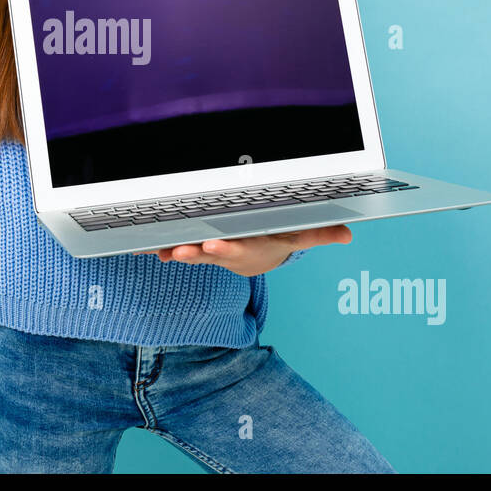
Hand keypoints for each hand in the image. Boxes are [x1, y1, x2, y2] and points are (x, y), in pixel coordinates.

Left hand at [135, 224, 352, 275]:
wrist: (258, 257)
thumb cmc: (277, 238)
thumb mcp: (299, 234)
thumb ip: (321, 233)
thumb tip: (348, 234)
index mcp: (249, 245)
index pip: (237, 247)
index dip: (225, 248)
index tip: (212, 245)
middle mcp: (227, 250)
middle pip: (208, 252)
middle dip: (193, 252)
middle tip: (177, 251)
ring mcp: (210, 252)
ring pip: (189, 251)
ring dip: (173, 251)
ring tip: (156, 249)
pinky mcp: (197, 249)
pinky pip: (176, 247)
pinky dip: (159, 247)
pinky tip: (141, 245)